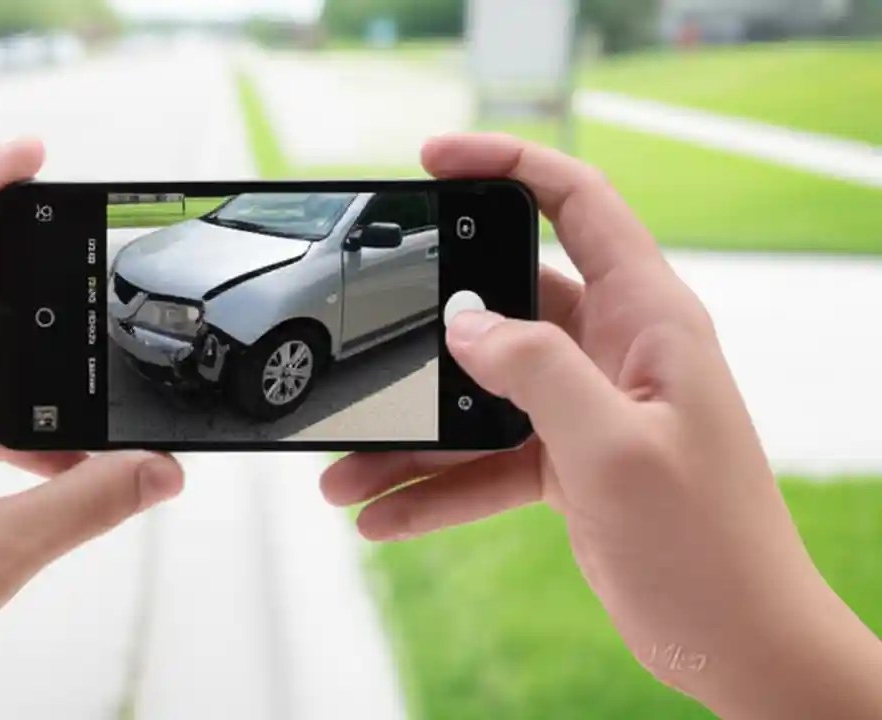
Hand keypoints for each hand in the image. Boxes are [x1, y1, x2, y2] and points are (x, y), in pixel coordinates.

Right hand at [322, 134, 881, 718]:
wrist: (736, 642)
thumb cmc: (707, 545)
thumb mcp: (614, 447)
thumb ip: (536, 370)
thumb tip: (463, 323)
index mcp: (648, 318)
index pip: (576, 203)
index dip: (506, 164)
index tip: (432, 161)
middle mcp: (614, 352)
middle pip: (505, 303)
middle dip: (428, 326)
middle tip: (365, 338)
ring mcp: (587, 409)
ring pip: (481, 394)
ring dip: (415, 432)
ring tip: (347, 467)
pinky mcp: (567, 464)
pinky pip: (484, 460)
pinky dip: (435, 487)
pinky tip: (384, 515)